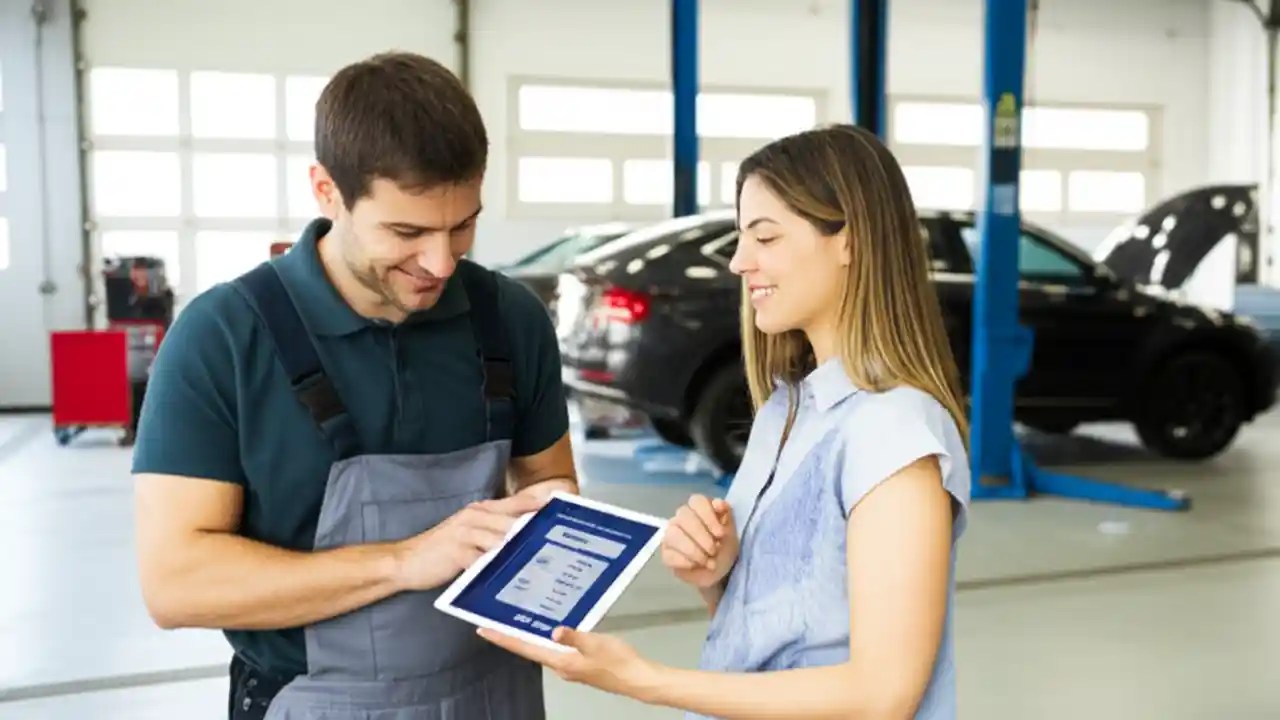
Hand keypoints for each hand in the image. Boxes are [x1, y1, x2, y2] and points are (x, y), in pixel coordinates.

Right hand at [393, 492, 547, 591]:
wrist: (405, 561)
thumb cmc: (441, 551)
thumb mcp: (467, 533)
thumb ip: (491, 531)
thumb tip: (520, 536)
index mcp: (480, 510)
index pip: (516, 503)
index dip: (539, 506)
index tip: (560, 511)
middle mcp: (475, 516)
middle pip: (514, 521)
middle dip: (535, 533)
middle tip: (559, 546)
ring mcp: (465, 532)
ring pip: (502, 540)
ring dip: (520, 553)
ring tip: (542, 565)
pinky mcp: (457, 552)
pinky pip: (483, 561)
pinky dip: (497, 570)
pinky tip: (510, 580)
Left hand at [478, 626, 661, 701]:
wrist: (638, 679)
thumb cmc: (618, 662)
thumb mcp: (596, 644)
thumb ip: (574, 637)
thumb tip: (553, 631)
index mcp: (561, 662)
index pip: (525, 648)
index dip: (504, 639)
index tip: (484, 630)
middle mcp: (561, 666)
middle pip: (530, 649)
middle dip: (512, 636)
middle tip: (495, 622)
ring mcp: (571, 667)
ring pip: (542, 650)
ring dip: (529, 637)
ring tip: (517, 621)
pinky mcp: (580, 665)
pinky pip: (556, 650)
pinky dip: (547, 639)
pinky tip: (550, 629)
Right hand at [661, 495, 736, 588]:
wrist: (719, 570)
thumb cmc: (724, 545)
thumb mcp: (731, 530)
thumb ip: (726, 514)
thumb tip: (718, 504)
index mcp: (699, 508)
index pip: (697, 501)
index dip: (708, 516)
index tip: (720, 534)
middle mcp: (681, 517)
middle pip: (684, 516)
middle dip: (701, 536)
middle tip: (714, 550)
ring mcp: (671, 534)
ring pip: (673, 534)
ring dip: (693, 550)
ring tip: (707, 560)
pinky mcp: (666, 553)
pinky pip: (669, 554)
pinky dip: (686, 562)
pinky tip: (697, 565)